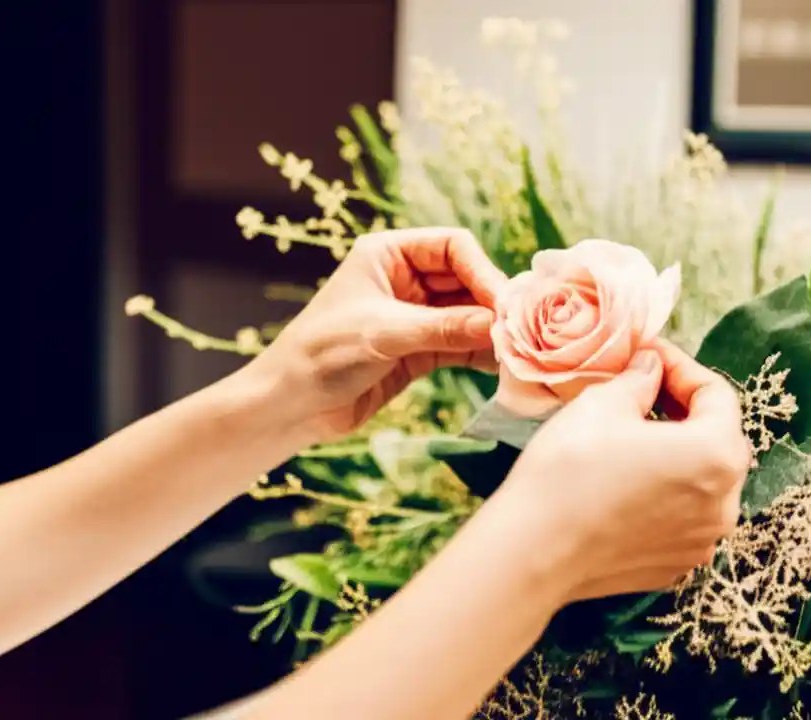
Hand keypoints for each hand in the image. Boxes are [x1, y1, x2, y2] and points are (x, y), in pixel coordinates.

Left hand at [238, 227, 506, 443]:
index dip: (482, 271)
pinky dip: (481, 354)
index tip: (504, 303)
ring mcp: (414, 316)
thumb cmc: (320, 355)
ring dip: (490, 331)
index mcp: (388, 254)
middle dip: (491, 303)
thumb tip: (498, 325)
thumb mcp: (384, 335)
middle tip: (521, 329)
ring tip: (518, 350)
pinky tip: (502, 366)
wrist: (289, 407)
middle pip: (466, 280)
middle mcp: (404, 280)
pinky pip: (460, 345)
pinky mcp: (418, 351)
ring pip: (467, 315)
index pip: (453, 247)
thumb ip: (443, 328)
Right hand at [495, 339, 750, 601]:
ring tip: (633, 436)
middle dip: (683, 409)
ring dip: (676, 453)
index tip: (649, 356)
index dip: (681, 367)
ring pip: (702, 481)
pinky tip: (626, 482)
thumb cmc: (569, 470)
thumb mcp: (603, 402)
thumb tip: (652, 367)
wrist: (532, 551)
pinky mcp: (677, 565)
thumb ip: (640, 378)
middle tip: (643, 389)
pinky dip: (665, 493)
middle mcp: (724, 504)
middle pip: (718, 439)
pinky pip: (683, 516)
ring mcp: (703, 541)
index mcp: (717, 455)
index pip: (717, 395)